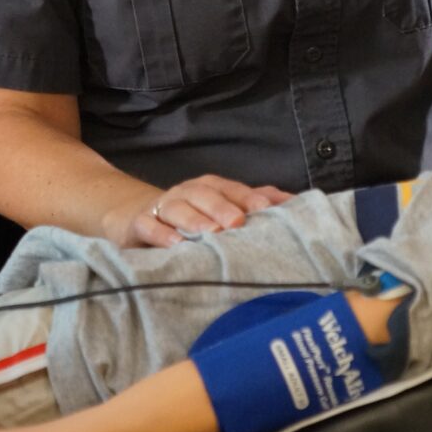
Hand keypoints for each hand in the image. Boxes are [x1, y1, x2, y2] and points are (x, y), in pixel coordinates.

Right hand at [117, 175, 293, 247]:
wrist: (137, 218)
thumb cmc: (192, 216)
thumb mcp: (222, 208)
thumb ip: (256, 203)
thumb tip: (295, 201)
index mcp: (212, 187)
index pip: (234, 190)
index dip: (250, 198)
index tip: (268, 210)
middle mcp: (189, 192)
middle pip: (207, 196)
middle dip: (224, 208)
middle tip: (238, 223)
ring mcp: (164, 206)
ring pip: (179, 208)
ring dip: (195, 220)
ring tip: (210, 234)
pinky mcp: (140, 223)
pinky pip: (149, 226)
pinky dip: (161, 233)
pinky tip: (174, 243)